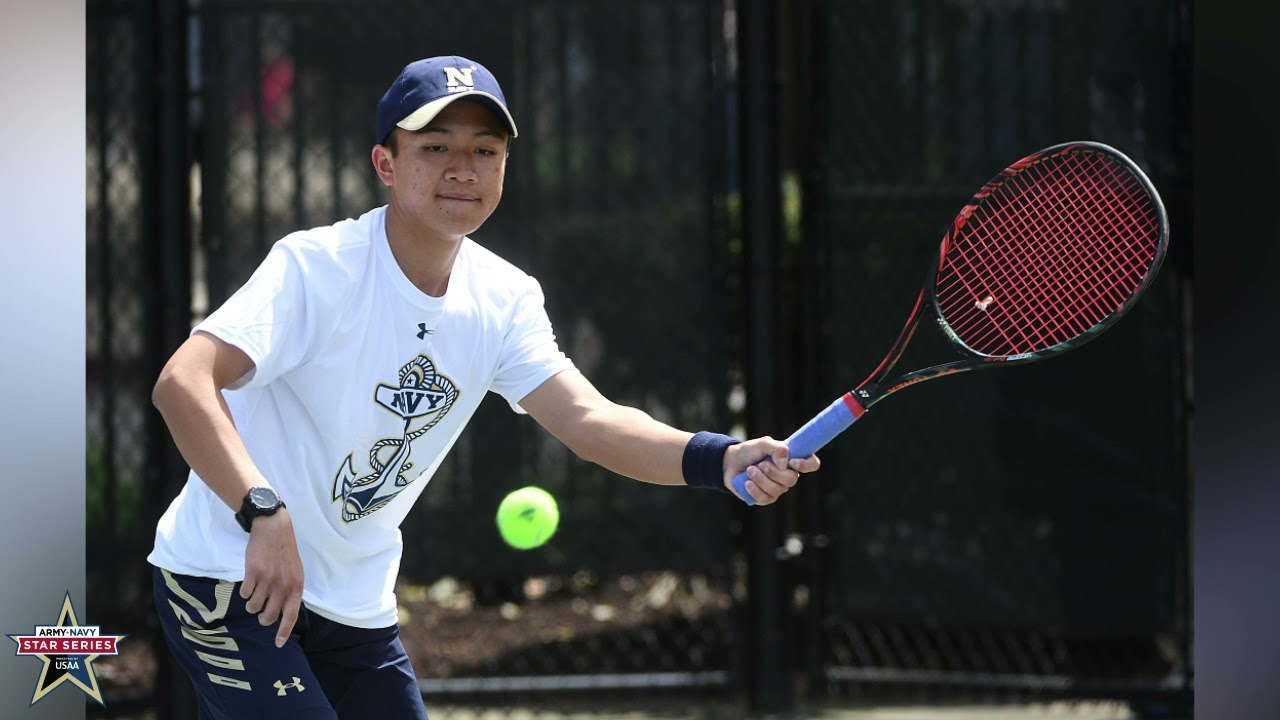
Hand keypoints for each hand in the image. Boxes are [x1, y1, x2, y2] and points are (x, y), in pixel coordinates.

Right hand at [240, 509, 303, 646]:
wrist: (274, 529)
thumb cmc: (284, 552)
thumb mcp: (295, 571)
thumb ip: (291, 591)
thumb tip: (283, 612)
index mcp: (296, 586)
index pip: (290, 615)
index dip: (283, 631)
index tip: (277, 644)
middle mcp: (283, 585)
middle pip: (268, 616)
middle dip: (262, 618)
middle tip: (260, 612)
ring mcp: (268, 580)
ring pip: (253, 607)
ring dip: (251, 604)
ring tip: (255, 592)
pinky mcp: (253, 573)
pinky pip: (244, 594)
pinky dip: (245, 591)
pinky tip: (249, 582)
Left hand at [723, 436, 820, 504]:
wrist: (731, 462)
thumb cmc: (750, 451)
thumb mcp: (762, 443)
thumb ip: (776, 447)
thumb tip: (785, 462)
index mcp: (792, 460)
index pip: (812, 464)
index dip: (807, 464)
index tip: (792, 461)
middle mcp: (787, 476)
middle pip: (792, 480)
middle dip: (774, 472)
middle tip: (760, 464)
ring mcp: (777, 488)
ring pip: (777, 490)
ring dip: (760, 479)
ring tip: (749, 470)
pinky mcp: (765, 498)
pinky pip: (765, 498)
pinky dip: (754, 489)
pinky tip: (747, 482)